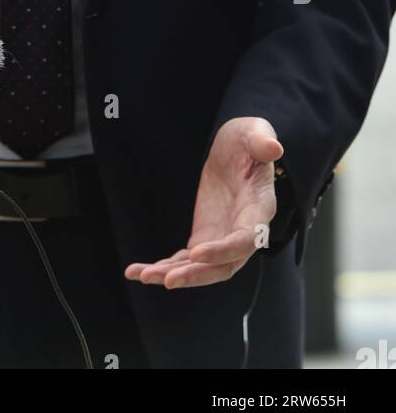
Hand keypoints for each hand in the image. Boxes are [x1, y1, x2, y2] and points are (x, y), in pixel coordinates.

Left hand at [124, 117, 282, 288]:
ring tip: (143, 275)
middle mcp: (243, 232)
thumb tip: (274, 147)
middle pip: (223, 266)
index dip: (224, 250)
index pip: (246, 239)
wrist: (237, 149)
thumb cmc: (249, 140)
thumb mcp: (255, 133)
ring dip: (174, 275)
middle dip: (196, 275)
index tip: (196, 252)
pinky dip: (165, 267)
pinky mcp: (204, 236)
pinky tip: (139, 271)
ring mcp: (222, 238)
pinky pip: (185, 259)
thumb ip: (262, 142)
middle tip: (167, 279)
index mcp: (258, 209)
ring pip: (202, 268)